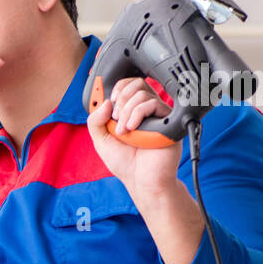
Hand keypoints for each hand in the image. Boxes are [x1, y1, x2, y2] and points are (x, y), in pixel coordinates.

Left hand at [86, 77, 182, 200]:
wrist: (142, 180)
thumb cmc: (125, 163)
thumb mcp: (101, 140)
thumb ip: (95, 121)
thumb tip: (106, 101)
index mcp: (130, 112)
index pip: (127, 87)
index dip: (117, 89)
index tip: (109, 102)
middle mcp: (145, 111)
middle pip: (136, 84)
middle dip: (121, 98)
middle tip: (115, 118)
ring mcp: (157, 115)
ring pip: (142, 93)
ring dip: (127, 111)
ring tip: (123, 131)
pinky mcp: (167, 120)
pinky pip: (152, 104)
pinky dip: (137, 114)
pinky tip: (132, 129)